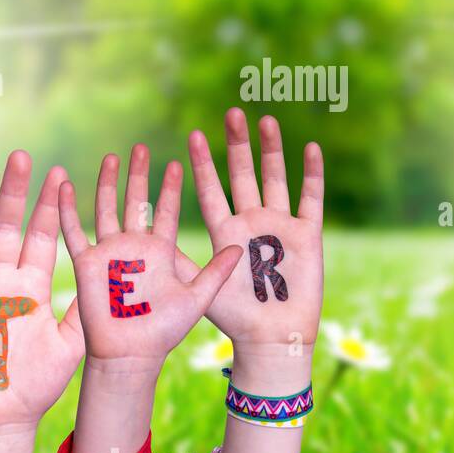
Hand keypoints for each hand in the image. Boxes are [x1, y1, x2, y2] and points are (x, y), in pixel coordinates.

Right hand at [0, 151, 83, 431]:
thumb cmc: (37, 386)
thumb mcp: (72, 345)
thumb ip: (84, 309)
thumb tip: (112, 278)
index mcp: (31, 287)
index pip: (42, 238)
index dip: (50, 207)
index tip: (60, 172)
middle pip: (4, 228)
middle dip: (11, 193)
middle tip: (19, 154)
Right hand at [58, 144, 240, 367]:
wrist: (131, 354)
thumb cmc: (165, 332)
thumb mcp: (198, 297)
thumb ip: (216, 271)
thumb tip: (239, 246)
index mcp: (160, 251)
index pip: (164, 211)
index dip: (170, 188)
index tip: (178, 162)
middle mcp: (133, 247)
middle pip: (134, 202)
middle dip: (138, 175)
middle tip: (141, 147)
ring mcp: (108, 253)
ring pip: (105, 209)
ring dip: (107, 183)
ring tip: (111, 157)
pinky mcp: (86, 263)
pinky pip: (74, 232)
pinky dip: (66, 209)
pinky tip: (63, 185)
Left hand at [184, 109, 323, 353]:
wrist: (271, 339)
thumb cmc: (233, 319)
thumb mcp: (198, 287)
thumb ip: (177, 262)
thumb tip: (142, 239)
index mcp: (224, 232)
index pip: (210, 190)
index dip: (202, 164)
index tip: (192, 135)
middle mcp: (250, 223)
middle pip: (242, 176)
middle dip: (237, 145)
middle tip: (231, 113)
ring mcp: (279, 226)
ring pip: (275, 179)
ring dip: (271, 151)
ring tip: (265, 120)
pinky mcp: (308, 235)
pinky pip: (311, 198)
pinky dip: (311, 174)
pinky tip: (309, 148)